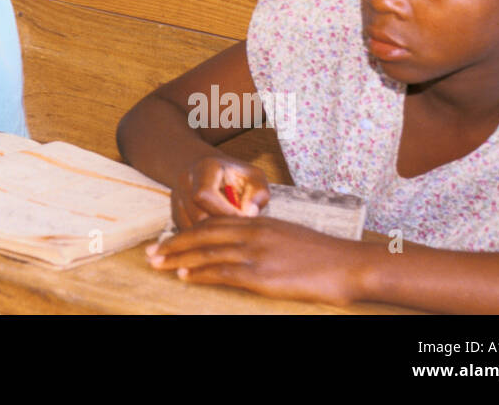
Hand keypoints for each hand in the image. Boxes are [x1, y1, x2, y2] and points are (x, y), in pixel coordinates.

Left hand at [146, 216, 369, 305]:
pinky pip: (222, 272)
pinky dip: (199, 274)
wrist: (349, 263)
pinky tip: (184, 276)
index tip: (168, 240)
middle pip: (202, 236)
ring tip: (157, 265)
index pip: (212, 223)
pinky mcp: (262, 274)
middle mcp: (251, 233)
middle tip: (150, 253)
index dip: (187, 232)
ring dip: (178, 259)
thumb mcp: (287, 235)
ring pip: (206, 253)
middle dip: (173, 244)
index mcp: (257, 222)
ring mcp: (255, 253)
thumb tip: (245, 246)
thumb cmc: (322, 254)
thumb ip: (263, 237)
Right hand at [170, 155, 268, 229]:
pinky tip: (219, 238)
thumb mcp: (254, 177)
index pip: (204, 195)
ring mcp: (177, 197)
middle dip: (220, 227)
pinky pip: (187, 232)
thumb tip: (249, 212)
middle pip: (196, 214)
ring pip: (190, 227)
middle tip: (239, 232)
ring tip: (231, 235)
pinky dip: (203, 239)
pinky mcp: (175, 212)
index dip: (224, 212)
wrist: (209, 170)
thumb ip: (258, 192)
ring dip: (212, 236)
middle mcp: (185, 181)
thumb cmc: (236, 176)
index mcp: (205, 168)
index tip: (244, 220)